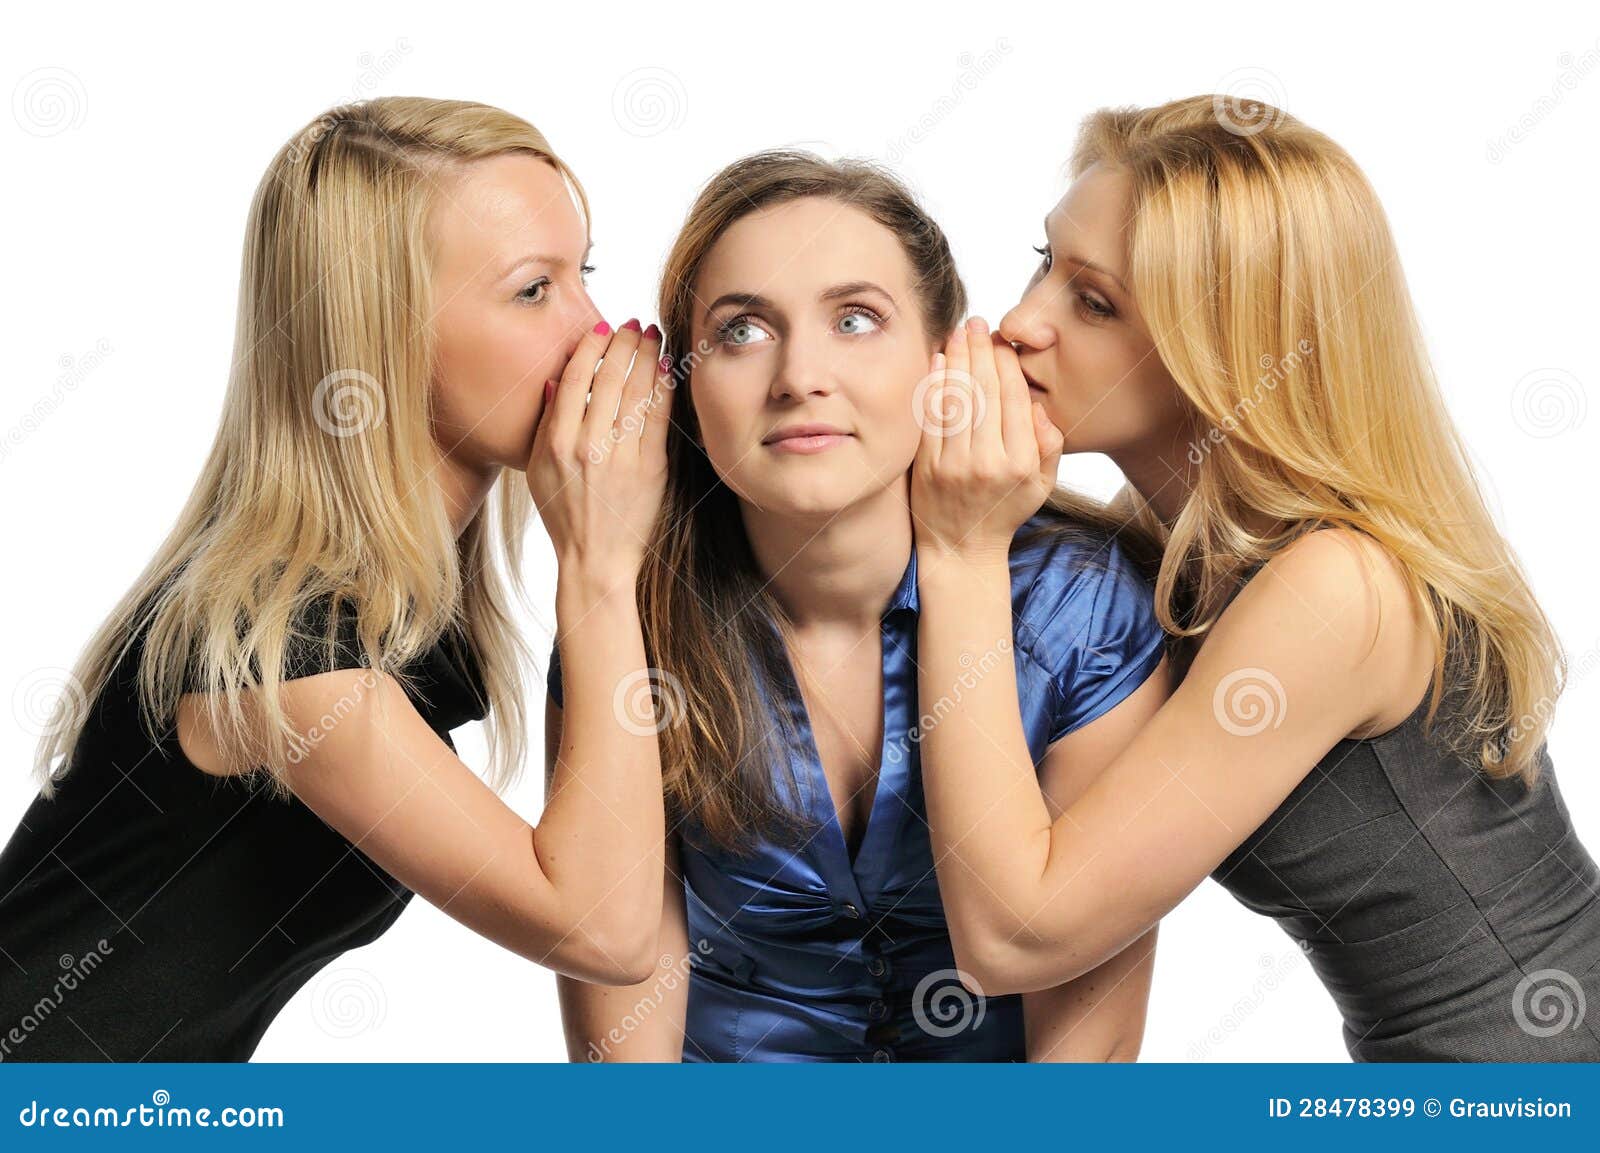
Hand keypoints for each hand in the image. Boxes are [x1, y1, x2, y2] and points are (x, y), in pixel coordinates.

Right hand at [526, 320, 674, 590]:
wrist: (595, 559)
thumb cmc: (563, 514)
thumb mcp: (536, 470)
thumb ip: (546, 422)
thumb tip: (557, 379)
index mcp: (556, 443)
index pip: (575, 379)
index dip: (591, 347)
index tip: (602, 328)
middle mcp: (588, 447)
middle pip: (610, 378)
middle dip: (625, 343)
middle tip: (635, 323)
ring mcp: (622, 458)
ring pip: (638, 392)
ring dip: (648, 356)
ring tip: (654, 335)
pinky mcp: (651, 469)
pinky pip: (659, 418)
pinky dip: (664, 388)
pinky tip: (666, 369)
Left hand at [910, 316, 1063, 563]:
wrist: (962, 549)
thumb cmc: (1006, 511)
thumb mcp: (1043, 485)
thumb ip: (1050, 444)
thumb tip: (1039, 406)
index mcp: (1020, 463)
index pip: (1015, 399)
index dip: (1007, 364)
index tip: (1002, 341)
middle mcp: (988, 461)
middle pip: (984, 392)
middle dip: (980, 350)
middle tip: (977, 322)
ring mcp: (954, 464)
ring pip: (957, 399)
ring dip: (956, 359)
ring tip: (958, 331)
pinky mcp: (927, 466)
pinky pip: (932, 417)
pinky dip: (934, 385)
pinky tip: (937, 361)